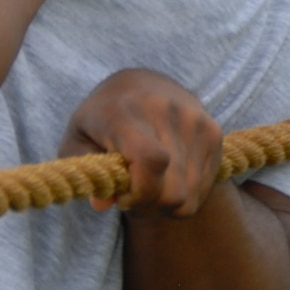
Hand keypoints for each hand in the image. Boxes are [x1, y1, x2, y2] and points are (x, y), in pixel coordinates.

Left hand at [60, 69, 224, 217]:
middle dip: (150, 207)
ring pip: (190, 194)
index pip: (152, 161)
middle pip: (173, 189)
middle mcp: (166, 111)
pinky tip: (167, 180)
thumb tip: (103, 204)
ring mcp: (195, 121)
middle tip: (132, 198)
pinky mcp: (213, 131)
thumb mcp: (77, 142)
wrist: (141, 82)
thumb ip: (87, 174)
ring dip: (167, 204)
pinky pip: (204, 187)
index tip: (122, 197)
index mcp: (125, 111)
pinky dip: (185, 195)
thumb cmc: (101, 119)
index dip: (140, 193)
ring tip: (149, 187)